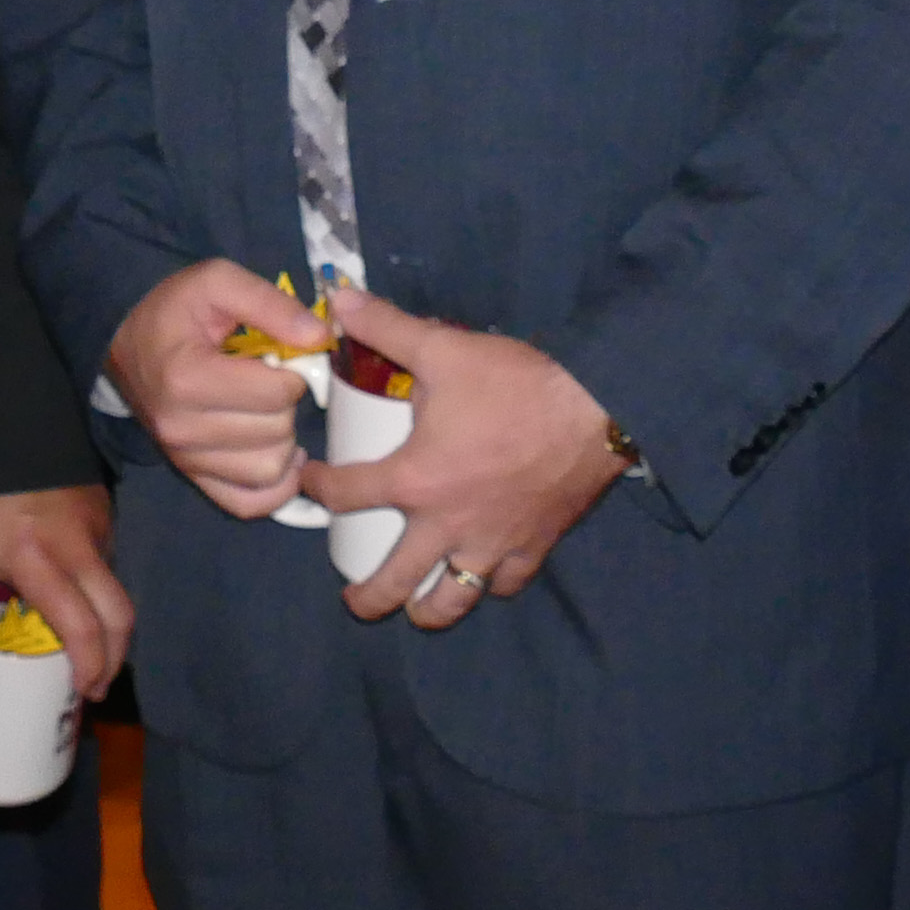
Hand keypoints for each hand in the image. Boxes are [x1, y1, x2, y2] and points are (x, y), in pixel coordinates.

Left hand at [0, 484, 134, 699]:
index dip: (90, 663)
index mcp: (33, 556)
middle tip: (94, 684)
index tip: (84, 689)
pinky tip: (82, 604)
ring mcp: (97, 524)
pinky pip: (111, 560)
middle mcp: (76, 543)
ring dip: (111, 624)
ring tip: (88, 651)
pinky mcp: (104, 511)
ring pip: (118, 586)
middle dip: (114, 657)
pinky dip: (103, 590)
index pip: (78, 622)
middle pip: (118, 612)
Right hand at [104, 258, 325, 520]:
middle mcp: (181, 428)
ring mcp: (185, 459)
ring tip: (268, 412)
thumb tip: (319, 337)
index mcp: (187, 379)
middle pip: (277, 432)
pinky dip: (274, 487)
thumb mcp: (218, 280)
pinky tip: (275, 453)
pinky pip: (250, 504)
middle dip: (287, 404)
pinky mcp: (193, 479)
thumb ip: (270, 302)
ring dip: (284, 441)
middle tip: (271, 381)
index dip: (293, 371)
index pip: (277, 393)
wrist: (127, 337)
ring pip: (270, 471)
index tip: (279, 357)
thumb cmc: (176, 308)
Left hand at [306, 286, 623, 628]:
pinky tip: (481, 578)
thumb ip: (386, 328)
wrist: (598, 410)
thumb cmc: (517, 383)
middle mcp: (445, 525)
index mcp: (414, 480)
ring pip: (451, 600)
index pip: (345, 494)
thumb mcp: (443, 349)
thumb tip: (339, 300)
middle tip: (352, 599)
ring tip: (414, 609)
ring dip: (426, 609)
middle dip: (366, 598)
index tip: (311, 482)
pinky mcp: (533, 547)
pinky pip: (505, 584)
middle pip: (392, 582)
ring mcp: (491, 544)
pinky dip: (489, 586)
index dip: (318, 488)